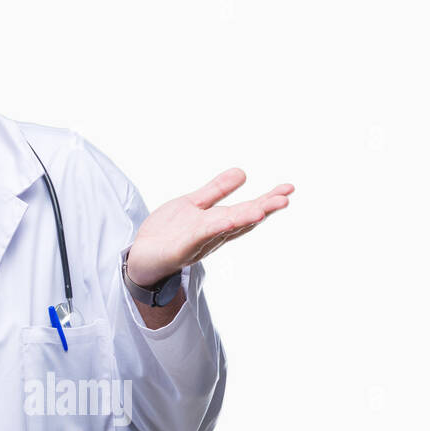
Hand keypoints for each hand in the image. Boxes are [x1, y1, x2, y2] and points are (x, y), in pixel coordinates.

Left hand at [124, 169, 293, 286]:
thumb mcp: (194, 205)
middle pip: (241, 220)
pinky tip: (227, 220)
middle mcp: (212, 235)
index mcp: (217, 224)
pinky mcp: (181, 249)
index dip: (267, 200)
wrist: (141, 258)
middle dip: (264, 209)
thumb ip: (217, 190)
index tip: (288, 190)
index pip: (246, 210)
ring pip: (224, 228)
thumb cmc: (168, 233)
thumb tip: (243, 172)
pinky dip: (214, 229)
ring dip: (242, 219)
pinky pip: (200, 236)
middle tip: (286, 199)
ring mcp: (198, 243)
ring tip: (261, 210)